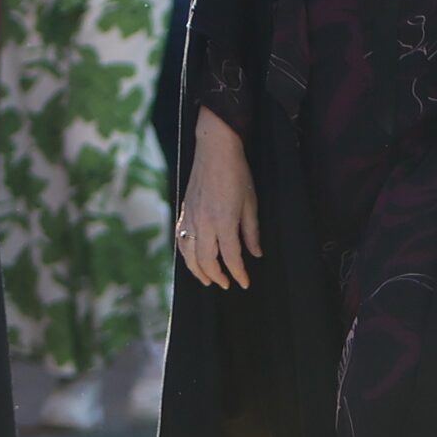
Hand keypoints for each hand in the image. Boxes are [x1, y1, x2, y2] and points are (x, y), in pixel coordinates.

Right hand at [178, 108, 261, 289]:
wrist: (214, 151)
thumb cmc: (237, 174)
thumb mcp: (251, 202)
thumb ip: (251, 231)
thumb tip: (255, 253)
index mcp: (223, 221)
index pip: (230, 256)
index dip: (238, 272)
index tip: (244, 283)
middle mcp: (203, 224)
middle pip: (206, 260)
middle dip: (217, 276)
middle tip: (226, 284)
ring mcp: (190, 219)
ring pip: (189, 255)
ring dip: (198, 271)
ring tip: (209, 279)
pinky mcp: (183, 213)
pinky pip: (181, 242)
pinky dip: (186, 256)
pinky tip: (193, 260)